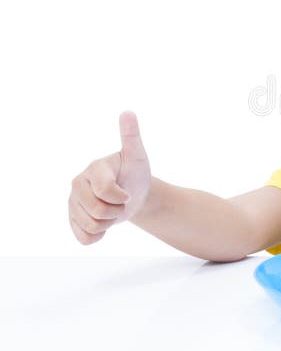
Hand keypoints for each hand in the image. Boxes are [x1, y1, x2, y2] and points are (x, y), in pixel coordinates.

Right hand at [68, 111, 152, 244]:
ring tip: (112, 210)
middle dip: (117, 211)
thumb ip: (131, 136)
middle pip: (98, 212)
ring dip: (109, 224)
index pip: (106, 192)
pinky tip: (103, 225)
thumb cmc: (135, 173)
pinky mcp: (72, 219)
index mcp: (93, 169)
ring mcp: (72, 203)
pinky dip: (97, 236)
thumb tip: (128, 112)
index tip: (127, 192)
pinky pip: (84, 239)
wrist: (134, 194)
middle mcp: (77, 185)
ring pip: (92, 227)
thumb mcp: (137, 155)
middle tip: (121, 202)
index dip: (122, 197)